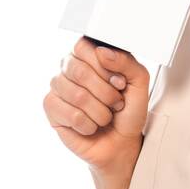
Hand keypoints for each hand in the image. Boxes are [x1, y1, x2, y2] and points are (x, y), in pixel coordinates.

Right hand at [43, 36, 150, 176]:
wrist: (122, 142)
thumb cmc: (127, 111)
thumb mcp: (138, 83)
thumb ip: (126, 62)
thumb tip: (102, 52)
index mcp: (88, 55)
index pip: (84, 46)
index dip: (104, 67)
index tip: (119, 82)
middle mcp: (69, 67)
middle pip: (79, 71)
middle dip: (106, 93)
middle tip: (116, 103)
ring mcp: (58, 87)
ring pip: (77, 96)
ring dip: (100, 112)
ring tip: (105, 116)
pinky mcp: (51, 107)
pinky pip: (71, 115)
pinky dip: (89, 125)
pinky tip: (90, 126)